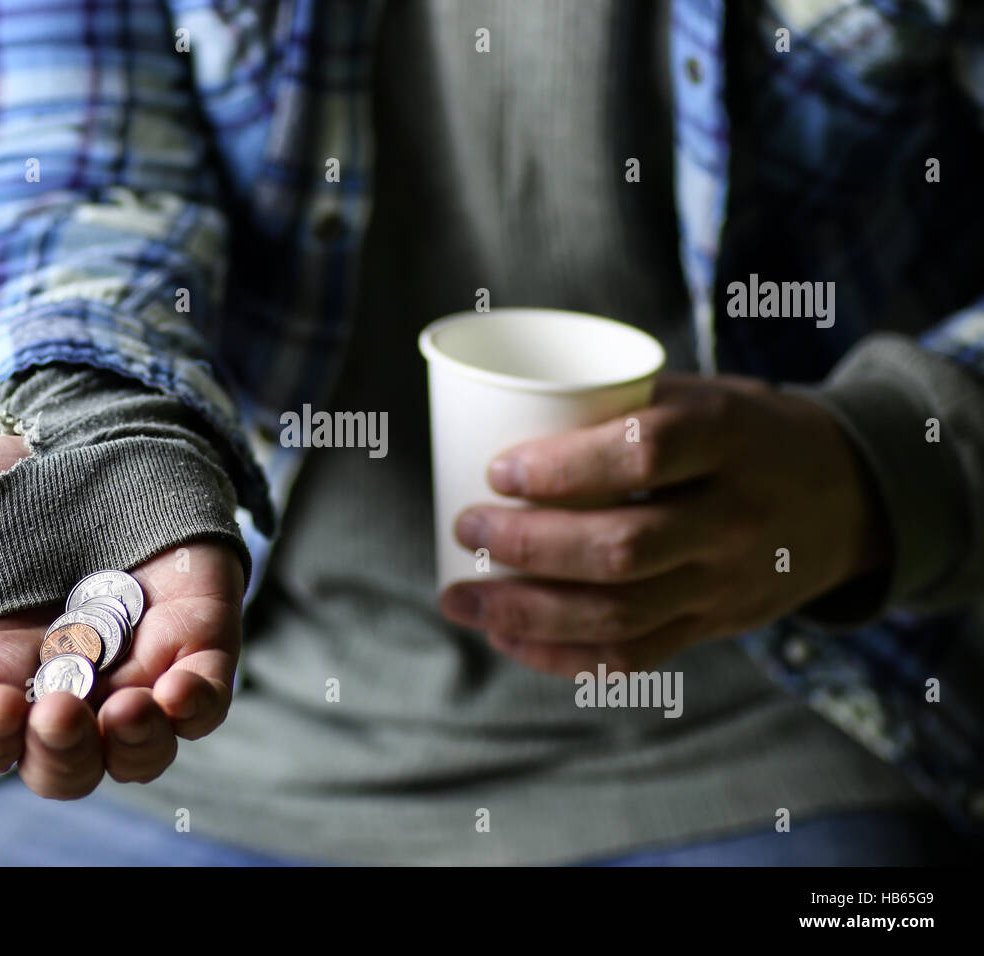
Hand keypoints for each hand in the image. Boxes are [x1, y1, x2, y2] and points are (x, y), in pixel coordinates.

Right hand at [0, 435, 244, 797]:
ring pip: (140, 748)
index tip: (1, 707)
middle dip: (63, 753)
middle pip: (64, 764)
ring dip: (137, 745)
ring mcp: (132, 667)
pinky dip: (198, 703)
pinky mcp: (191, 636)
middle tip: (64, 711)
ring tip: (129, 710)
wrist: (73, 434)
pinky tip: (184, 688)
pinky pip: (206, 695)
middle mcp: (60, 688)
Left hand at [438, 375, 891, 675]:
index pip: (642, 456)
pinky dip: (561, 655)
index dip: (562, 468)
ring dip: (526, 614)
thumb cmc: (744, 432)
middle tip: (466, 528)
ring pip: (620, 615)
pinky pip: (634, 656)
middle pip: (622, 548)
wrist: (850, 496)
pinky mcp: (715, 626)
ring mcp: (727, 582)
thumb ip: (619, 409)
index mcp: (729, 438)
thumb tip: (500, 424)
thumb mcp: (703, 396)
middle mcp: (735, 517)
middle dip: (528, 547)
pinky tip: (507, 639)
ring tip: (459, 599)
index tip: (497, 471)